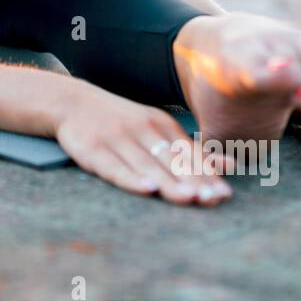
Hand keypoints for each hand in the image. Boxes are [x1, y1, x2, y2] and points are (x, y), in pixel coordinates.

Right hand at [56, 92, 234, 205]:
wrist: (71, 102)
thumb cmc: (120, 122)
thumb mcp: (155, 128)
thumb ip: (188, 149)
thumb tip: (229, 165)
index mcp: (160, 124)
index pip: (188, 153)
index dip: (206, 175)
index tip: (224, 194)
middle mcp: (142, 130)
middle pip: (171, 160)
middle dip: (193, 181)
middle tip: (213, 199)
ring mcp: (117, 139)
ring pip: (147, 165)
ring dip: (168, 182)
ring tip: (188, 198)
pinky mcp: (93, 149)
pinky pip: (114, 168)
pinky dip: (131, 179)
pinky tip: (146, 189)